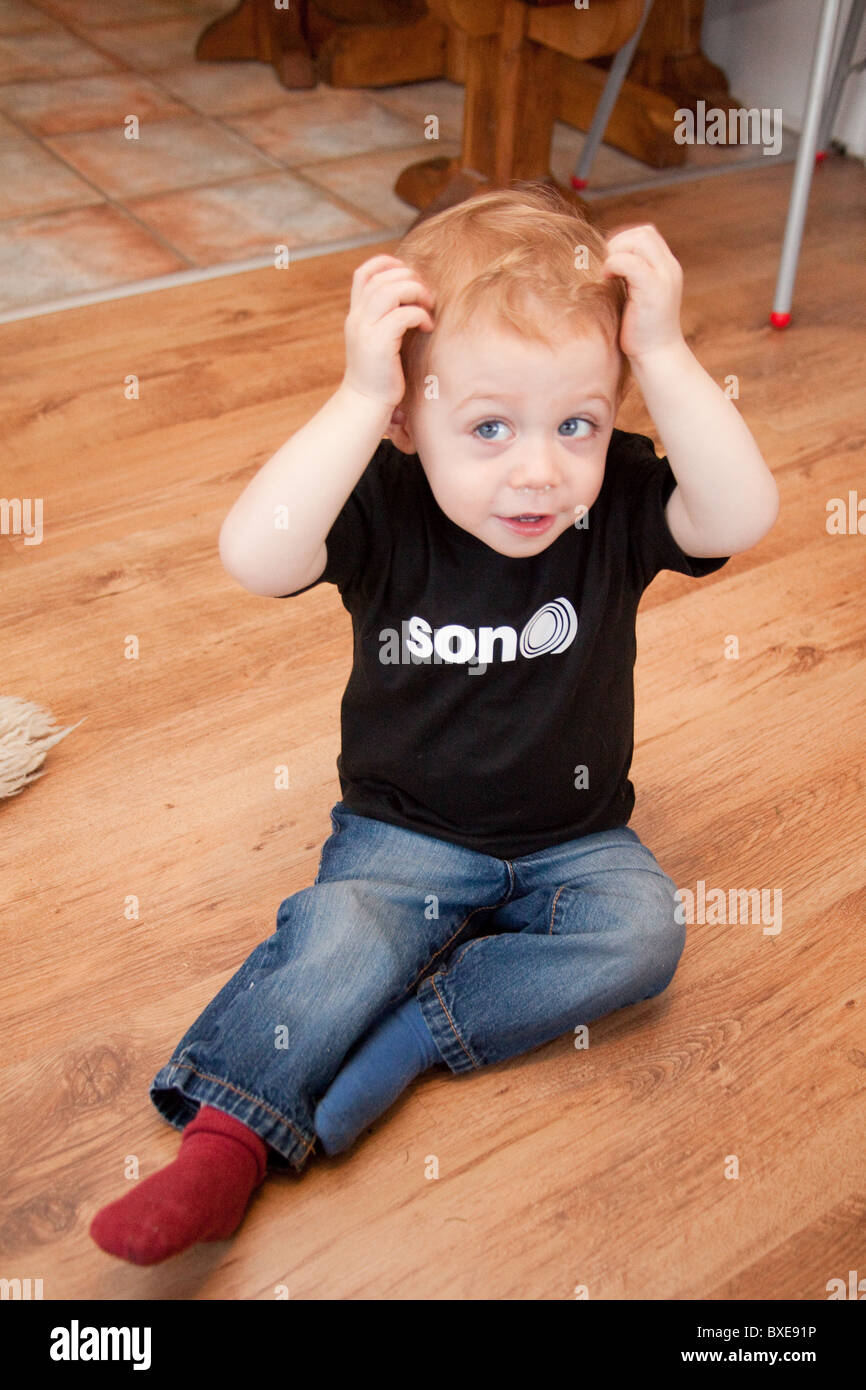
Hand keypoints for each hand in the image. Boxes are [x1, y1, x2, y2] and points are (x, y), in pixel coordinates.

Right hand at [341, 254, 434, 408]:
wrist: (366, 403)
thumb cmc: (380, 374)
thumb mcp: (377, 340)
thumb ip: (385, 318)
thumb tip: (411, 296)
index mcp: (356, 315)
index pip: (363, 274)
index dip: (386, 264)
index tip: (408, 274)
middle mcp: (357, 318)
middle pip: (382, 278)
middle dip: (410, 279)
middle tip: (426, 296)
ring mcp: (366, 330)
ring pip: (391, 290)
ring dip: (416, 292)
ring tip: (428, 307)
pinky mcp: (379, 344)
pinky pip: (403, 315)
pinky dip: (420, 315)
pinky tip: (427, 327)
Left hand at [601, 224, 684, 362]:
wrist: (656, 356)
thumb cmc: (641, 331)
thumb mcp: (637, 297)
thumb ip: (630, 277)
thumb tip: (604, 262)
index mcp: (667, 268)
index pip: (647, 234)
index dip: (624, 240)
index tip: (609, 263)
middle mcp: (669, 268)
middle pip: (643, 233)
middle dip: (619, 243)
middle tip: (606, 268)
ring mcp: (663, 277)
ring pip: (638, 240)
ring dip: (616, 252)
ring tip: (607, 274)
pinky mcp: (652, 289)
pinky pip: (630, 262)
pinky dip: (613, 265)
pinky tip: (606, 280)